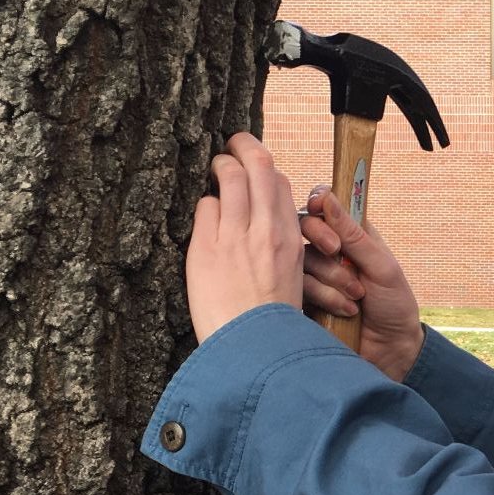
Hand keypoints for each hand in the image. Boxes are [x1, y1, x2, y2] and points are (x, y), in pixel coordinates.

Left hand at [186, 134, 303, 343]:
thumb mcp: (290, 282)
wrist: (255, 352)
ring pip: (231, 176)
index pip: (282, 185)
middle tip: (232, 142)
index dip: (266, 171)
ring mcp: (237, 236)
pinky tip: (203, 213)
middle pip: (260, 166)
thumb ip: (280, 249)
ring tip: (213, 166)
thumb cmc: (271, 325)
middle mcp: (267, 231)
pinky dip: (204, 205)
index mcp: (290, 240)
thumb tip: (265, 229)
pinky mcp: (208, 247)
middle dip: (244, 145)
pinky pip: (206, 206)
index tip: (254, 168)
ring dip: (219, 165)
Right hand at [299, 185, 424, 378]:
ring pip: (300, 262)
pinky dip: (323, 299)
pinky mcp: (303, 301)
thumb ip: (354, 234)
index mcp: (350, 235)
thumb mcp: (381, 267)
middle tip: (338, 252)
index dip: (316, 204)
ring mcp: (312, 277)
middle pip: (302, 229)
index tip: (318, 208)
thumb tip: (327, 197)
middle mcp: (327, 252)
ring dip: (330, 279)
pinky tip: (345, 312)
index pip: (322, 207)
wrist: (391, 351)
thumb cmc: (394, 305)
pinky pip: (297, 289)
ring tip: (356, 298)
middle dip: (322, 242)